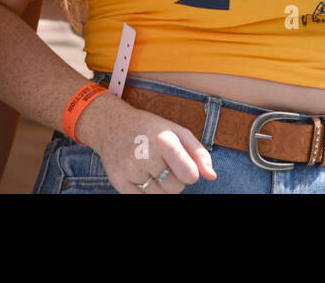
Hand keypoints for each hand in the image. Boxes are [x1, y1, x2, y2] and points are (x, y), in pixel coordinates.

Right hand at [78, 94, 217, 193]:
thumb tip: (212, 176)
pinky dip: (147, 191)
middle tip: (164, 164)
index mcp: (164, 141)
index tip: (183, 164)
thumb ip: (199, 153)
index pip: (190, 175)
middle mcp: (145, 155)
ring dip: (161, 187)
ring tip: (153, 169)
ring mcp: (130, 170)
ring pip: (160, 196)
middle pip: (175, 188)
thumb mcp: (177, 132)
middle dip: (175, 180)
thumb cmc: (150, 129)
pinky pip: (142, 199)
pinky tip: (142, 175)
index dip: (190, 172)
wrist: (112, 125)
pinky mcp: (118, 182)